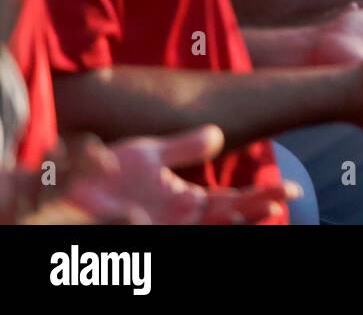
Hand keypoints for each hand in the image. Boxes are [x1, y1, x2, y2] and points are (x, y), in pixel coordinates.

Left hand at [55, 127, 296, 224]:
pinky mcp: (141, 235)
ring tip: (263, 209)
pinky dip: (194, 222)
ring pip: (210, 227)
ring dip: (238, 219)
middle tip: (290, 197)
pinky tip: (212, 208)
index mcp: (186, 201)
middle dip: (259, 207)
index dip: (261, 197)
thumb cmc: (104, 176)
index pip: (232, 201)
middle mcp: (180, 219)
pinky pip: (172, 233)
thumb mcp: (148, 154)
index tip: (291, 192)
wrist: (63, 190)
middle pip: (230, 216)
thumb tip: (220, 134)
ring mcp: (163, 229)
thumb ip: (183, 147)